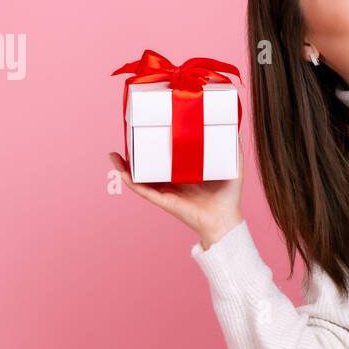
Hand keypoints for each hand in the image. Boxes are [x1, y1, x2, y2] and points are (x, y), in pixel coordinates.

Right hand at [108, 133, 244, 249]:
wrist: (225, 220)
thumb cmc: (229, 196)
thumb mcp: (234, 167)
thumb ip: (233, 149)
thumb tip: (233, 128)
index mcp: (184, 172)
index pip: (166, 157)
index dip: (156, 145)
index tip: (149, 130)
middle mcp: (172, 181)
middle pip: (149, 165)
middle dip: (136, 153)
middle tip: (129, 137)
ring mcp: (165, 190)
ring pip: (139, 177)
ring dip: (124, 167)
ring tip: (114, 154)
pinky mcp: (163, 200)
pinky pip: (142, 189)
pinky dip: (130, 180)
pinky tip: (121, 170)